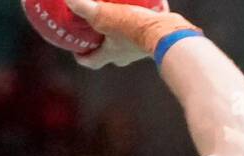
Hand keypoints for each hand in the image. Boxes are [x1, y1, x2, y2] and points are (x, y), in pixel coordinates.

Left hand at [64, 0, 191, 69]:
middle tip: (97, 30)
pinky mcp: (155, 39)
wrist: (166, 33)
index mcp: (110, 54)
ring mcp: (141, 49)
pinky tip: (140, 7)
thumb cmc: (134, 29)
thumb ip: (84, 7)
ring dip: (122, 32)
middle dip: (102, 42)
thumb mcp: (105, 16)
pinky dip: (140, 21)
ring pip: (127, 42)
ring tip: (119, 15)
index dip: (81, 56)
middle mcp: (125, 55)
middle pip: (109, 52)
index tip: (76, 50)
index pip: (90, 61)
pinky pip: (144, 30)